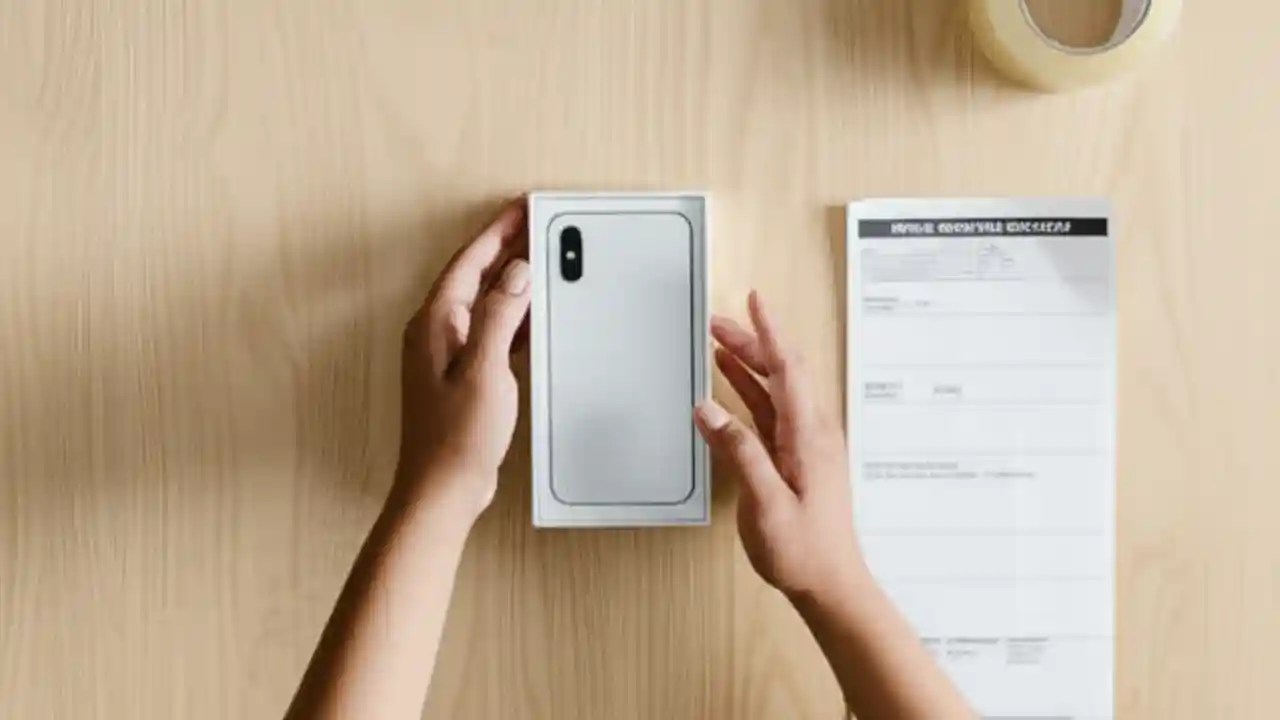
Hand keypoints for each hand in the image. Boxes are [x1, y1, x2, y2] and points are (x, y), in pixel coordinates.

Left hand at [396, 200, 530, 520]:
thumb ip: (499, 316)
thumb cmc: (457, 437)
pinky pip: (490, 328)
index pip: (469, 261)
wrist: (443, 487)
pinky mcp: (461, 372)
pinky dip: (512, 315)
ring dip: (511, 280)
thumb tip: (515, 273)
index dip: (497, 231)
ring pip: (483, 300)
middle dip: (505, 247)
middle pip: (474, 275)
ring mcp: (447, 353)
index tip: (522, 209)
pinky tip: (533, 315)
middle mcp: (436, 332)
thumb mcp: (485, 369)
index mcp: (436, 323)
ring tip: (541, 259)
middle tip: (537, 224)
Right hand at [694, 291, 862, 599]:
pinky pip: (771, 412)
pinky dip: (749, 391)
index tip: (755, 302)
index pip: (789, 369)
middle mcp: (810, 432)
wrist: (831, 583)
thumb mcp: (766, 502)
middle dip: (752, 341)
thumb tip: (709, 411)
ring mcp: (803, 444)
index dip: (770, 333)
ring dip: (748, 364)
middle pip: (782, 372)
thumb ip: (739, 452)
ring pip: (775, 390)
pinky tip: (730, 385)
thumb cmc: (804, 549)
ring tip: (719, 342)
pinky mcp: (795, 458)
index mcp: (808, 436)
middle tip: (719, 321)